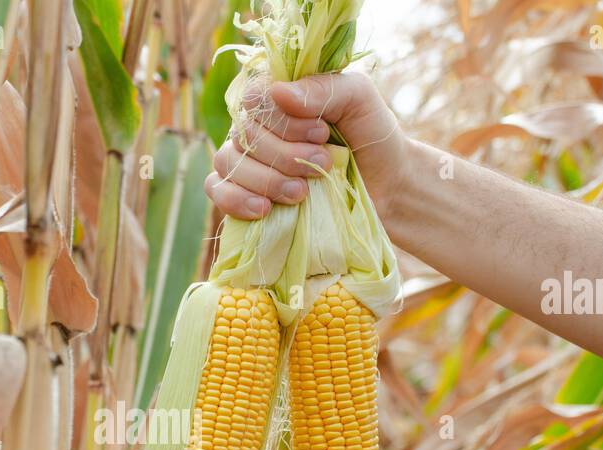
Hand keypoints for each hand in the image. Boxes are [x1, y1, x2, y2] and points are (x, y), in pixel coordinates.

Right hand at [205, 64, 408, 220]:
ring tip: (301, 193)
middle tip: (321, 164)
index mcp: (279, 97)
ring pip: (228, 162)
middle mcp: (257, 125)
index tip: (322, 133)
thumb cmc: (372, 137)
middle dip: (283, 155)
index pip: (254, 99)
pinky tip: (263, 209)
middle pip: (243, 135)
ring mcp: (247, 160)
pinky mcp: (244, 193)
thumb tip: (279, 92)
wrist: (386, 187)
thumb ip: (324, 88)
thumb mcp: (359, 100)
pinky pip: (216, 190)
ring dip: (265, 179)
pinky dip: (234, 200)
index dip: (282, 120)